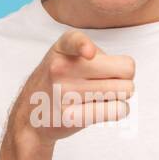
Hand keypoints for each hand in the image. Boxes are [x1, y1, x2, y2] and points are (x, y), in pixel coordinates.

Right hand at [7, 29, 135, 150]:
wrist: (31, 114)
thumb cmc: (59, 81)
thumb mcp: (68, 55)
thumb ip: (98, 53)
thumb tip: (126, 69)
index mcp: (62, 47)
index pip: (76, 42)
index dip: (84, 47)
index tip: (88, 54)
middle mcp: (61, 68)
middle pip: (127, 69)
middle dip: (125, 76)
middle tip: (108, 82)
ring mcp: (66, 94)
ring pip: (126, 90)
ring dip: (121, 95)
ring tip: (102, 95)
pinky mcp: (74, 117)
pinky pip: (119, 110)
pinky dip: (119, 110)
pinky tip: (103, 108)